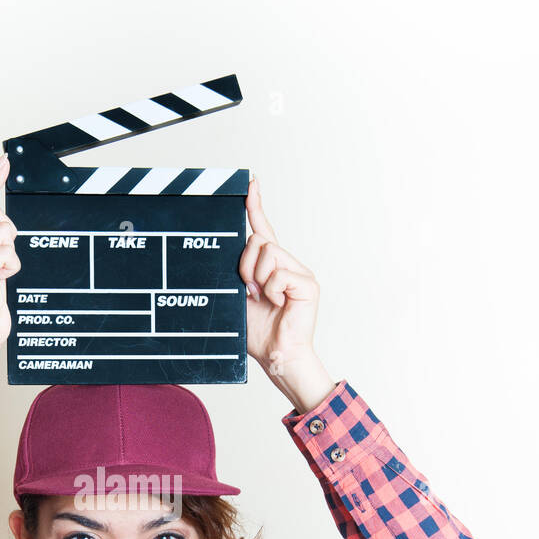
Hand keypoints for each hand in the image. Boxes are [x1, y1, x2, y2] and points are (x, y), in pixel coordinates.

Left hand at [239, 178, 319, 374]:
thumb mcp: (238, 297)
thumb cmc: (257, 332)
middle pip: (259, 241)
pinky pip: (280, 274)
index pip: (262, 229)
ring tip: (263, 299)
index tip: (251, 183)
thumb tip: (230, 251)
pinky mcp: (309, 284)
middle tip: (247, 290)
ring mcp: (300, 272)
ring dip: (257, 278)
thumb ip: (236, 273)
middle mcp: (286, 264)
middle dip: (244, 265)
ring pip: (268, 253)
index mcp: (269, 267)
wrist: (276, 355)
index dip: (256, 206)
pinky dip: (272, 291)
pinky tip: (278, 304)